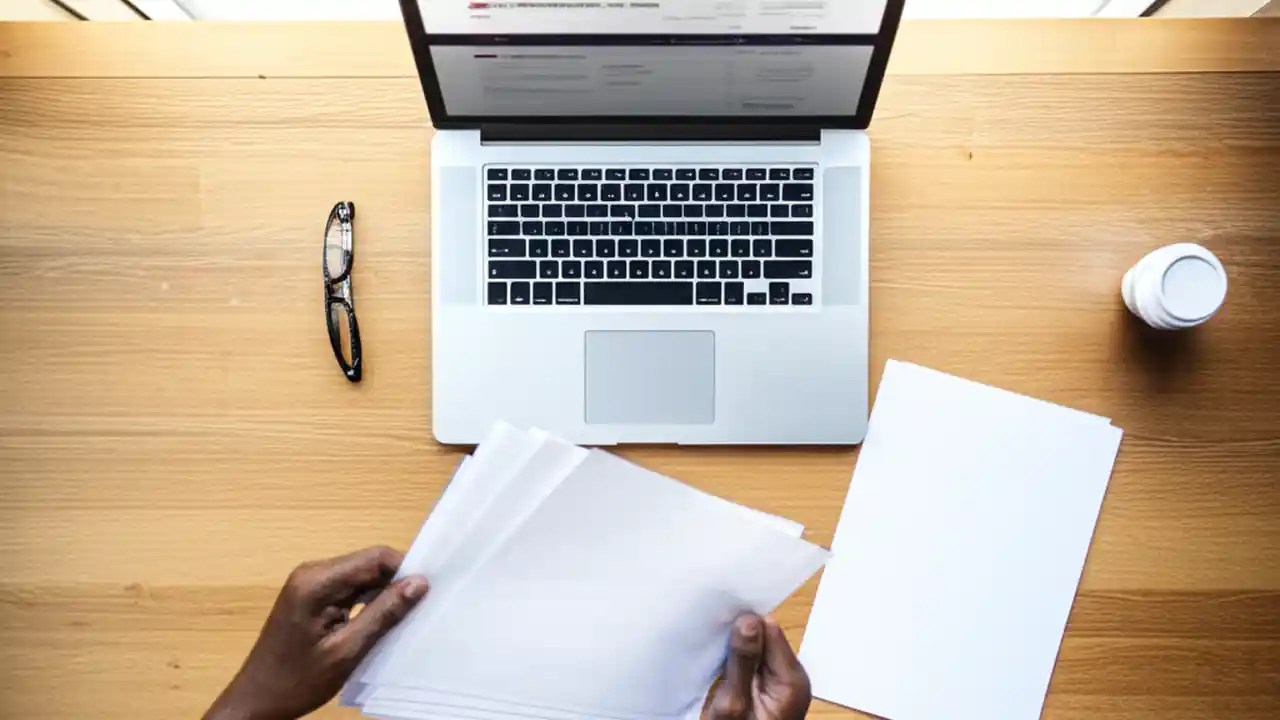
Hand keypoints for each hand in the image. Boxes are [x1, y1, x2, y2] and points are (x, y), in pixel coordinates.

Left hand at [204, 546, 428, 719]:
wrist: (257, 701)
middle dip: (394, 583)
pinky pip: (348, 588)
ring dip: (382, 594)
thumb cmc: (298, 680)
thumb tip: (420, 582)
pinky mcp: (311, 595)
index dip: (404, 569)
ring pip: (361, 576)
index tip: (426, 593)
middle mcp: (312, 572)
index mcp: (316, 581)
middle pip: (367, 564)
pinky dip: (367, 602)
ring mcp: (309, 583)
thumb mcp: (347, 651)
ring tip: (401, 619)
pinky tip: (378, 622)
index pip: (374, 558)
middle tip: (417, 610)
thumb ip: (384, 613)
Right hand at [703, 614, 811, 719]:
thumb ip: (743, 661)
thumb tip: (748, 620)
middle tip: (713, 638)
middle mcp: (792, 678)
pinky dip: (738, 663)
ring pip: (758, 650)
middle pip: (766, 638)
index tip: (720, 620)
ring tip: (716, 654)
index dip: (746, 623)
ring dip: (737, 650)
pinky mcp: (769, 690)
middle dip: (741, 637)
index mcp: (791, 679)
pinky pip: (755, 665)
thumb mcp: (734, 704)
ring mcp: (782, 685)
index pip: (770, 630)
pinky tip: (723, 668)